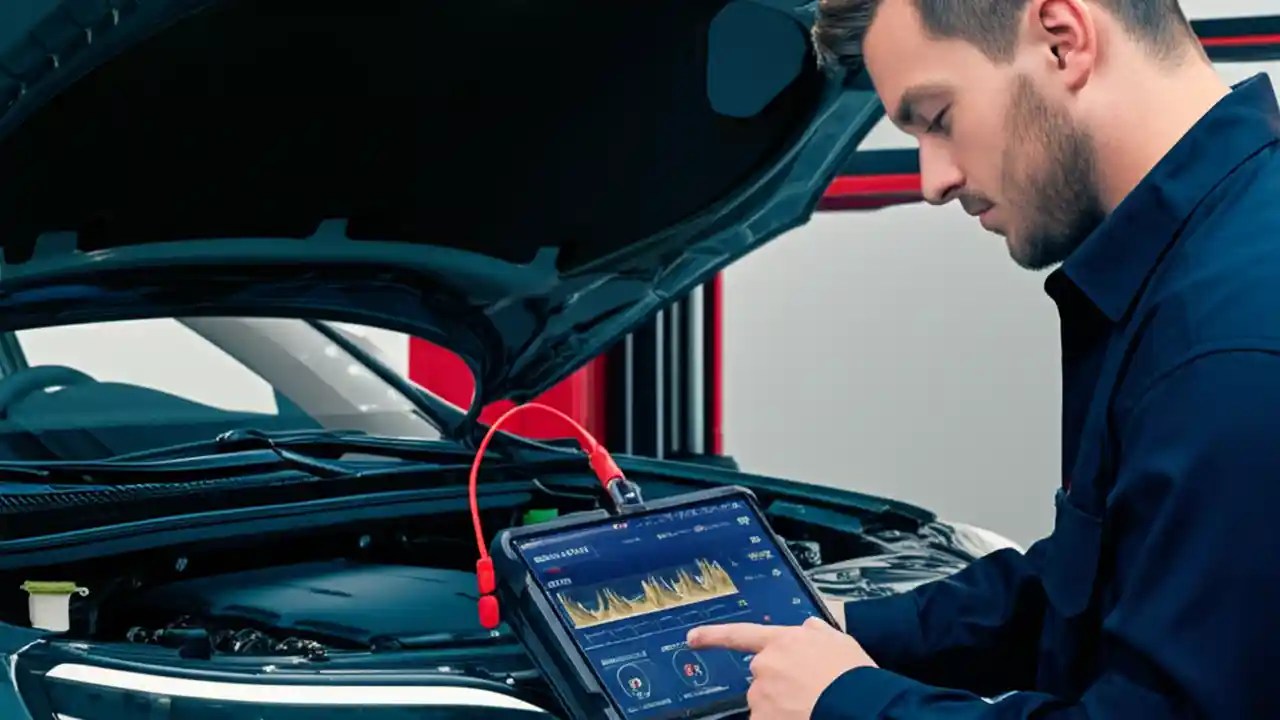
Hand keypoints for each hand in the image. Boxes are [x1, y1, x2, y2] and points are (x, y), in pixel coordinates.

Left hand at [687, 616, 875, 719]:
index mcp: (783, 641)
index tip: (692, 638)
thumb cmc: (853, 675)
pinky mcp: (762, 719)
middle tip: (807, 694)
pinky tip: (806, 716)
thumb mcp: (839, 642)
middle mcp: (765, 666)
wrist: (860, 705)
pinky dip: (780, 719)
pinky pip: (767, 719)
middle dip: (778, 686)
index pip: (740, 635)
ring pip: (766, 704)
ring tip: (813, 707)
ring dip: (782, 708)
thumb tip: (807, 628)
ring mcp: (762, 697)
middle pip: (762, 678)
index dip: (713, 636)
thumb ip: (816, 633)